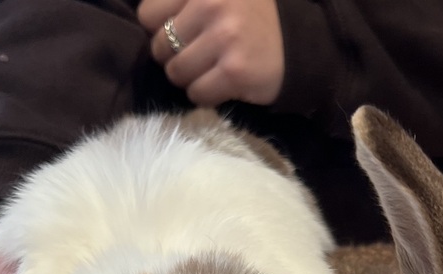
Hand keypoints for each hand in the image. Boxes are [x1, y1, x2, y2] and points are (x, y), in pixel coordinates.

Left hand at [138, 0, 283, 106]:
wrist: (299, 46)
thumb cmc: (250, 19)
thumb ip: (181, 4)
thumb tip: (143, 21)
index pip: (148, 14)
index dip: (161, 30)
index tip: (182, 34)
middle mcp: (211, 3)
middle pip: (159, 46)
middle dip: (174, 57)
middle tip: (199, 56)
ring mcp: (224, 38)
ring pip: (176, 72)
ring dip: (189, 78)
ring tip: (210, 70)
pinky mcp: (234, 71)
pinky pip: (197, 93)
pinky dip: (205, 95)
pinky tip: (222, 84)